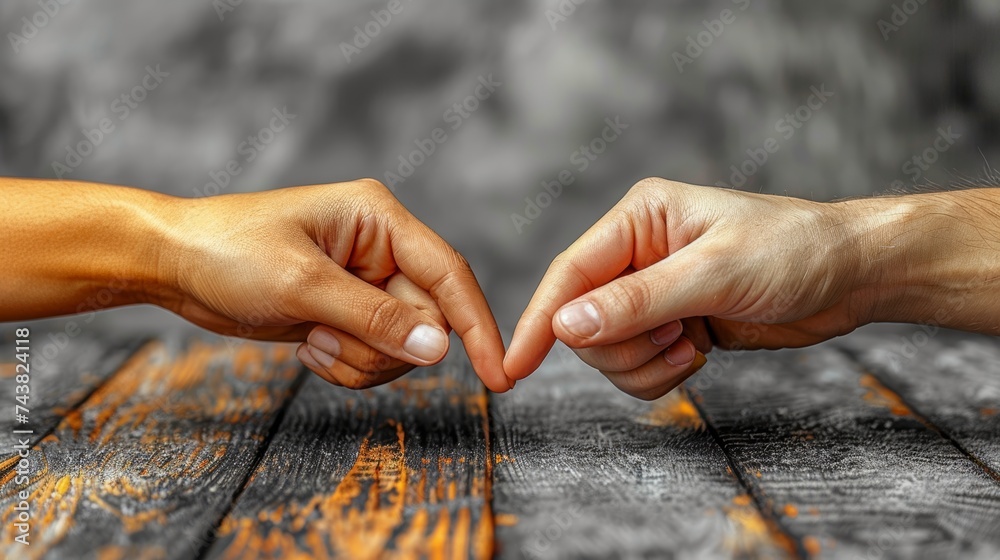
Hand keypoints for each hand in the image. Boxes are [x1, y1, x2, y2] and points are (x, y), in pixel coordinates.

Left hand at [153, 179, 508, 391]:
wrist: (175, 264)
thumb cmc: (230, 253)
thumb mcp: (302, 284)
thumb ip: (374, 317)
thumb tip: (439, 348)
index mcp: (380, 219)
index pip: (450, 274)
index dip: (478, 325)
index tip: (499, 376)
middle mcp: (383, 249)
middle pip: (427, 319)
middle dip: (384, 346)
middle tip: (330, 341)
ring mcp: (367, 282)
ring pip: (403, 345)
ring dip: (361, 359)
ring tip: (312, 341)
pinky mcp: (350, 311)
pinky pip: (375, 355)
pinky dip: (347, 365)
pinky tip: (309, 346)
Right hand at [504, 178, 872, 399]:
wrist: (850, 276)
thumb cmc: (793, 252)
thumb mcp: (714, 274)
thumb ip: (638, 301)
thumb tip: (567, 325)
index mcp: (639, 219)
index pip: (570, 274)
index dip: (540, 321)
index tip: (514, 367)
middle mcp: (637, 253)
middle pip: (583, 321)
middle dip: (622, 347)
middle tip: (673, 341)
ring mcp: (653, 291)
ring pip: (607, 350)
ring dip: (644, 364)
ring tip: (691, 346)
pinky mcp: (671, 323)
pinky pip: (637, 366)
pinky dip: (660, 374)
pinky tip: (697, 354)